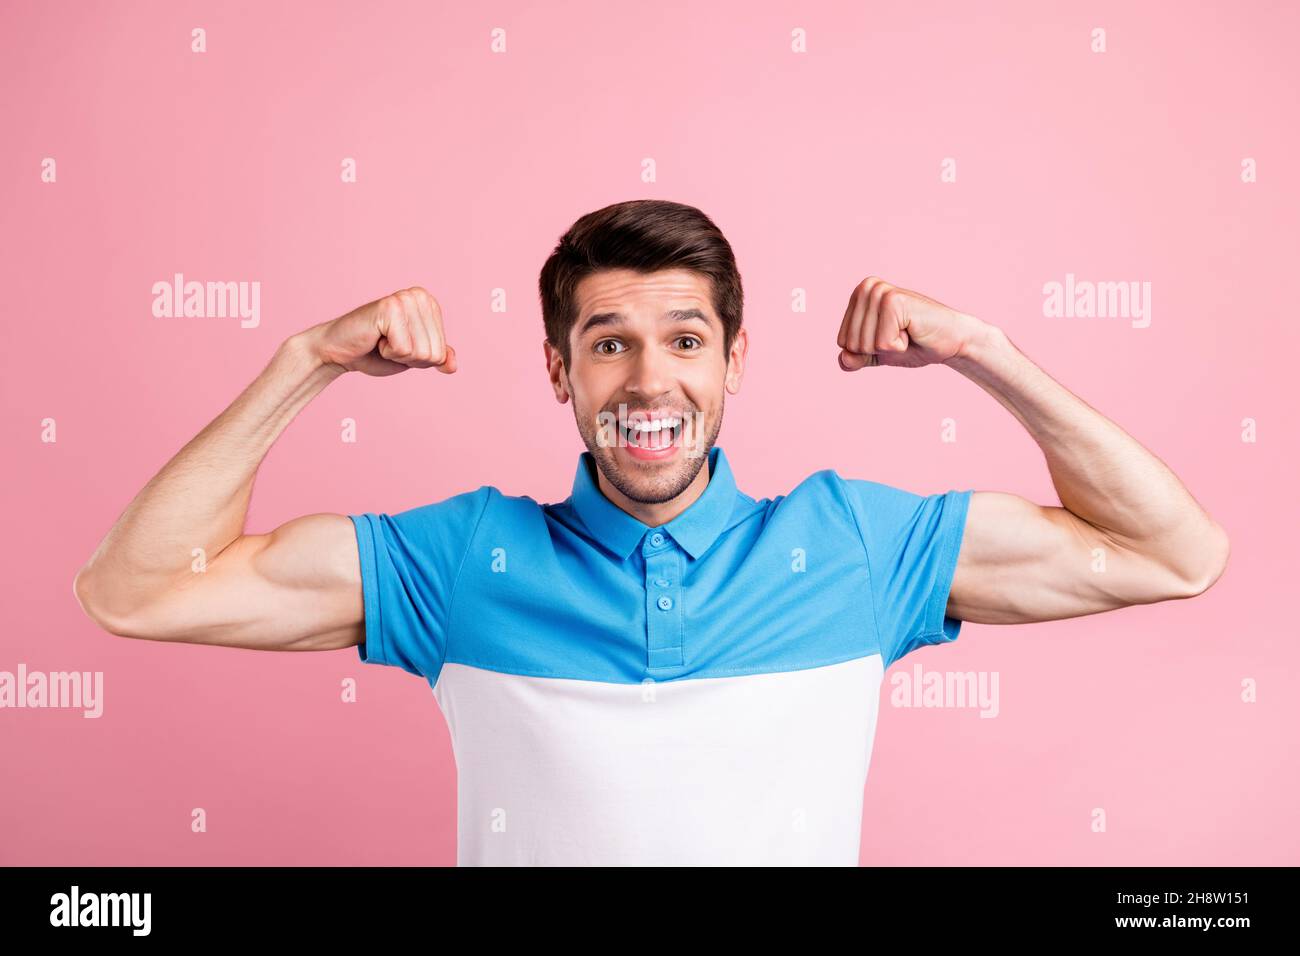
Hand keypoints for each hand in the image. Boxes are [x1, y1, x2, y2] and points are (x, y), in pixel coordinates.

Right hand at [307, 287, 457, 376]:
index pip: (441, 351)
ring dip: (399, 355)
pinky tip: (375, 338)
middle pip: (434, 352)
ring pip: (422, 352)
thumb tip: (453, 366)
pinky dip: (388, 352)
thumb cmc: (374, 352)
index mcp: (429, 304)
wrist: (339, 352)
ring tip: (382, 340)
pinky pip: (404, 349)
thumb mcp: (413, 358)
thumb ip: (435, 357)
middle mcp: (420, 296)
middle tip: (387, 344)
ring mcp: (405, 299)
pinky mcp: (390, 308)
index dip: (418, 359)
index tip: (398, 345)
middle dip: (410, 358)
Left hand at [836, 277, 984, 369]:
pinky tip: (912, 330)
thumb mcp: (877, 354)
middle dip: (877, 349)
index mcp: (859, 296)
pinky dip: (899, 346)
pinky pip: (882, 343)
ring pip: (864, 344)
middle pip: (851, 343)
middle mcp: (867, 288)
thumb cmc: (915, 344)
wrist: (950, 342)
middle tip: (901, 335)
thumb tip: (843, 359)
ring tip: (907, 332)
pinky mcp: (894, 301)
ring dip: (889, 347)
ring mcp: (880, 291)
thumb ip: (856, 358)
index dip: (867, 350)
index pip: (842, 342)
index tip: (890, 337)